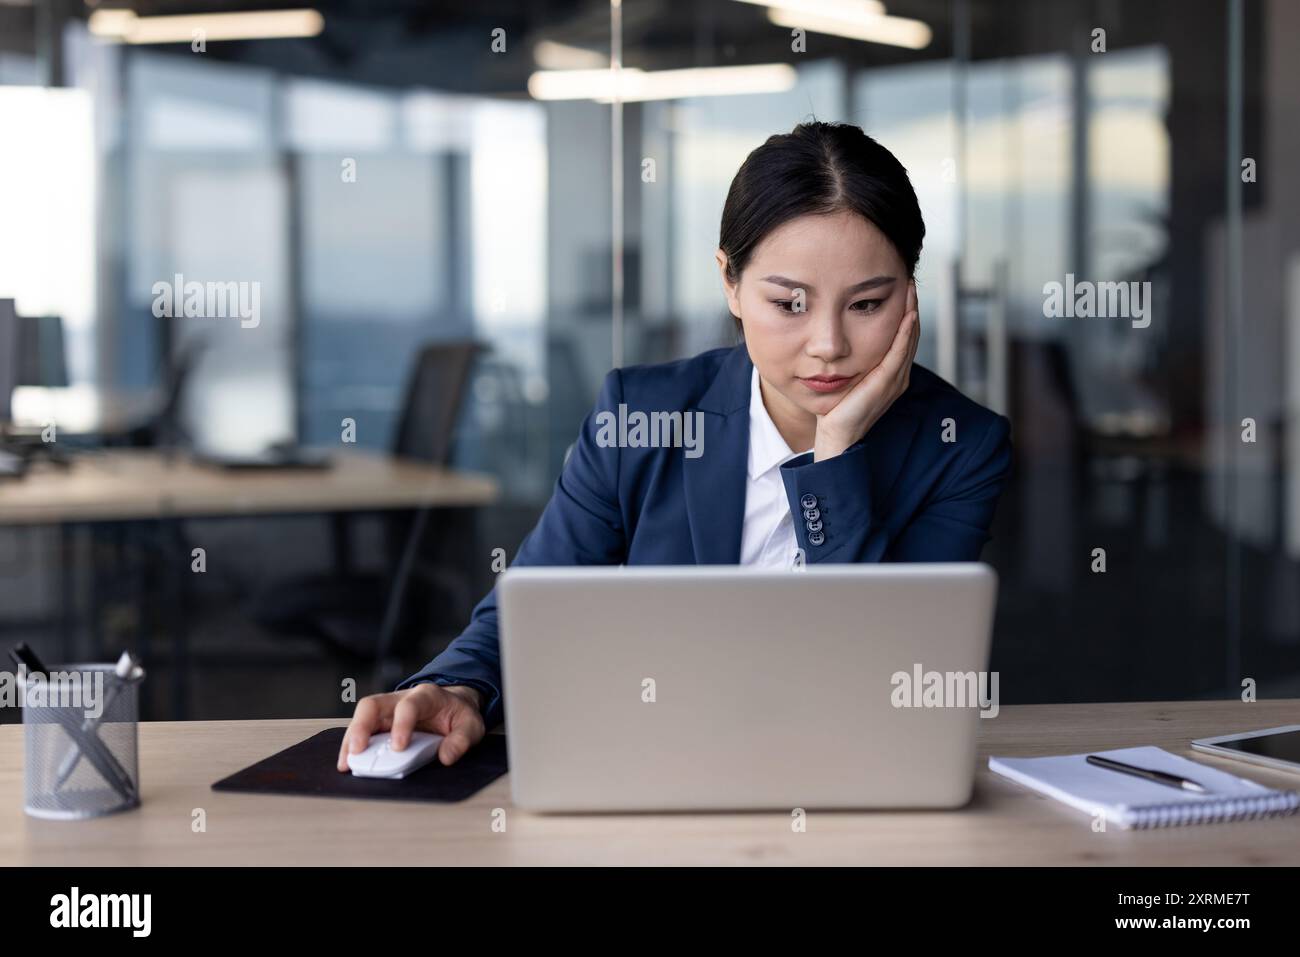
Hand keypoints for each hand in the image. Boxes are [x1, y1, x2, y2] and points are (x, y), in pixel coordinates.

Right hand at [336, 683, 486, 770]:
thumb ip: (461, 739)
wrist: (453, 705)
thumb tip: (446, 757)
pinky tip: (348, 762)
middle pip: (372, 704)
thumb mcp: (471, 725)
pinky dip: (351, 746)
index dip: (401, 725)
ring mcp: (387, 710)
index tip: (398, 747)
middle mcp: (400, 699)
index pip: (408, 705)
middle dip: (361, 727)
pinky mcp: (380, 723)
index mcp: (426, 695)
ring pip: (361, 717)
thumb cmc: (458, 714)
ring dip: (351, 739)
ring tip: (346, 763)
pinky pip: (361, 730)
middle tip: (357, 752)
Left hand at [813, 281, 919, 460]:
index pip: (902, 336)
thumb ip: (852, 359)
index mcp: (891, 374)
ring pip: (908, 340)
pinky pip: (899, 354)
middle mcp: (898, 376)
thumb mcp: (847, 378)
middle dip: (910, 306)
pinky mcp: (887, 385)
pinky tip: (908, 315)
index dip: (904, 311)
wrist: (836, 439)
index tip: (900, 287)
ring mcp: (895, 381)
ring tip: (910, 290)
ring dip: (911, 313)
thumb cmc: (837, 411)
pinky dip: (905, 334)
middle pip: (909, 334)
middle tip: (909, 280)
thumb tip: (839, 337)